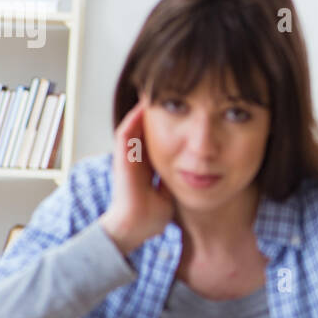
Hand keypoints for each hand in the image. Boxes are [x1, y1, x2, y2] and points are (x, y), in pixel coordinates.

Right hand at [99, 99, 174, 255]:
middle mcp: (137, 158)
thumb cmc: (152, 217)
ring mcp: (128, 156)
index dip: (172, 124)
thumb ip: (178, 181)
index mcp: (148, 166)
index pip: (161, 138)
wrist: (135, 228)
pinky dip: (134, 116)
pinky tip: (145, 102)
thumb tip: (196, 174)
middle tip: (172, 90)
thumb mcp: (171, 193)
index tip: (186, 109)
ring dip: (144, 108)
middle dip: (160, 110)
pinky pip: (126, 131)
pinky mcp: (121, 158)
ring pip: (135, 124)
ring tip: (156, 89)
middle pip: (147, 126)